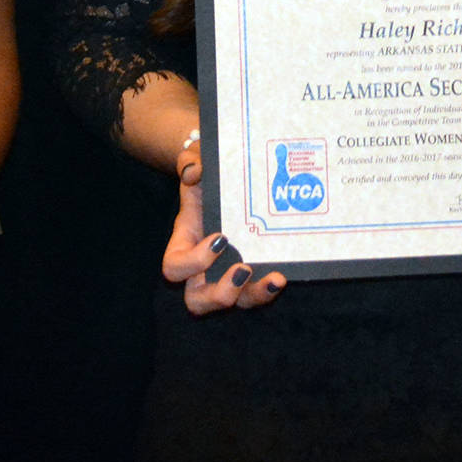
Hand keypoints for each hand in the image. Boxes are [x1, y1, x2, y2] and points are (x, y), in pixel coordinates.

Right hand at [159, 138, 282, 314]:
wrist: (228, 172)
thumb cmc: (208, 170)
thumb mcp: (197, 159)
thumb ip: (191, 160)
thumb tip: (195, 171)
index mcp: (184, 241)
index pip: (174, 267)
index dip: (193, 262)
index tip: (220, 239)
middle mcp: (202, 266)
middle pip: (198, 300)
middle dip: (220, 294)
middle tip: (243, 269)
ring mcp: (227, 272)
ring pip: (233, 303)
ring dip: (254, 296)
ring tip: (276, 278)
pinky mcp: (253, 272)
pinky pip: (256, 292)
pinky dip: (269, 289)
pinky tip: (286, 275)